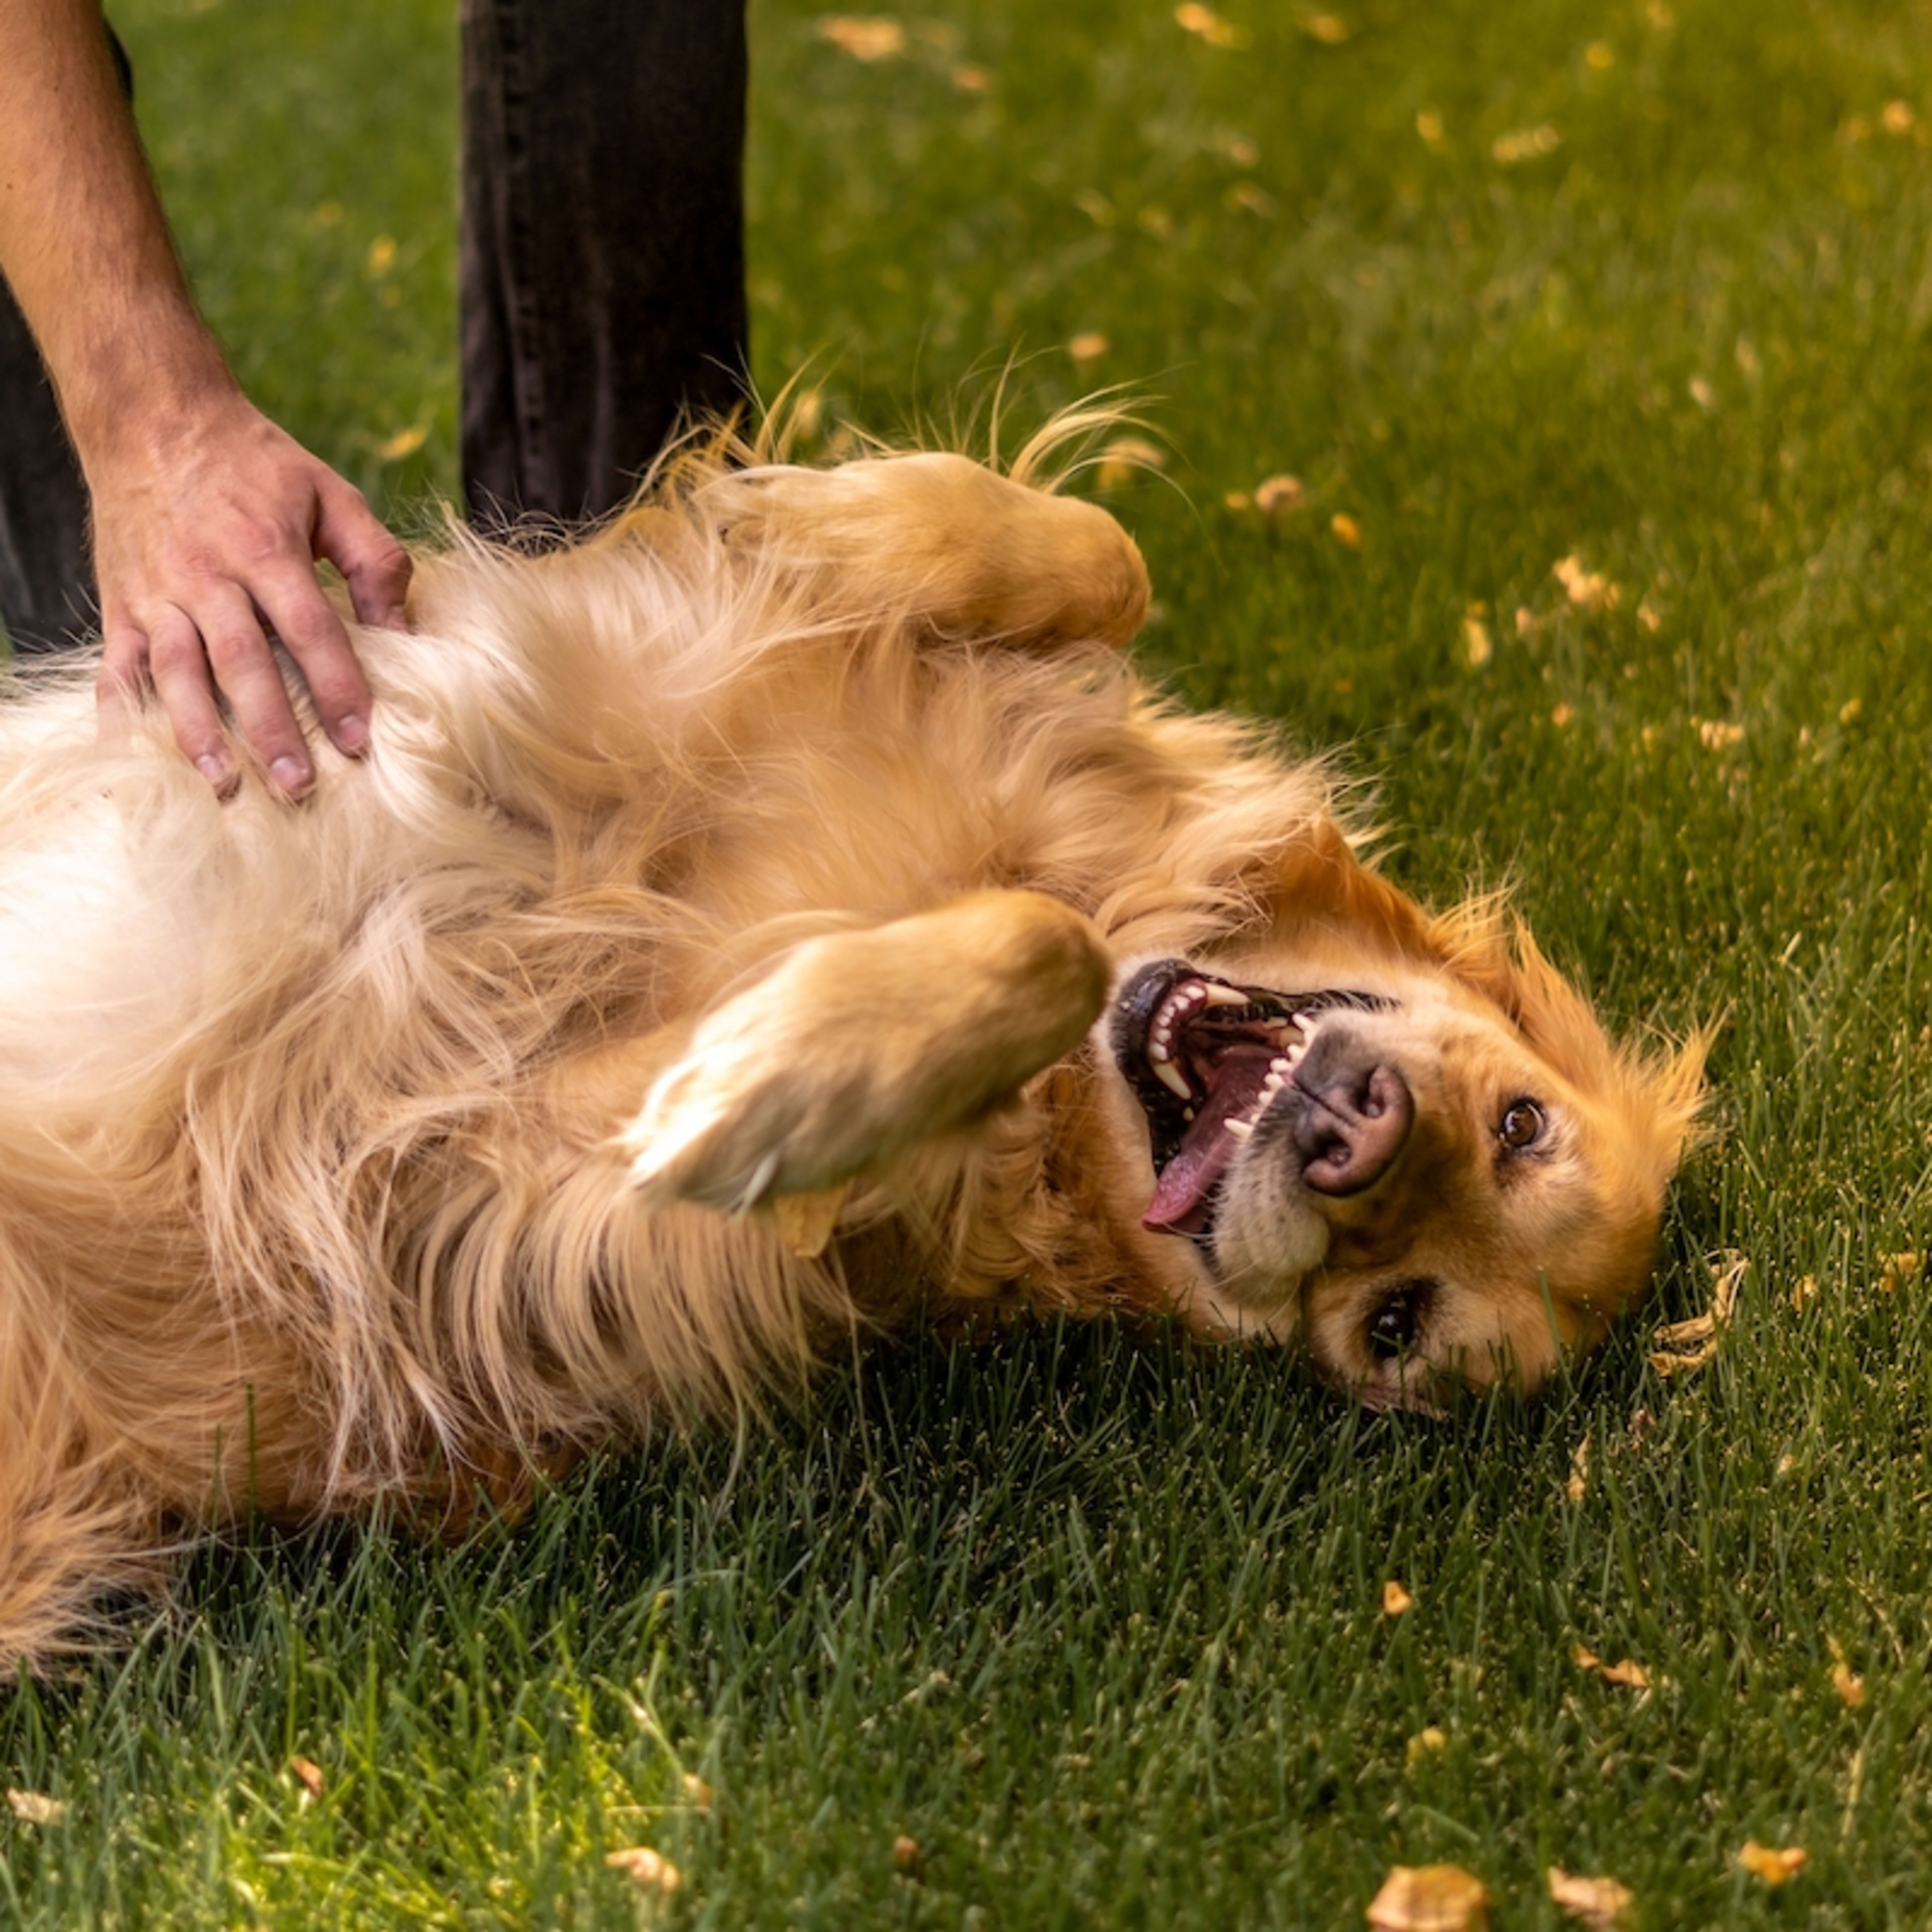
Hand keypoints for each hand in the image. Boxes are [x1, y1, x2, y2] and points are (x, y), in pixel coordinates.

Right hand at [90, 389, 411, 797]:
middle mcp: (206, 574)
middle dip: (270, 729)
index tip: (361, 739)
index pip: (309, 629)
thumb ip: (374, 560)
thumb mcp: (330, 492)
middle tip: (298, 786)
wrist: (153, 418)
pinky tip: (135, 758)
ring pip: (176, 672)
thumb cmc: (256, 464)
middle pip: (241, 662)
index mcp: (265, 547)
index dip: (337, 685)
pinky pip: (117, 667)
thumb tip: (403, 632)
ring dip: (199, 733)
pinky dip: (121, 715)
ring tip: (224, 786)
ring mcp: (157, 593)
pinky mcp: (120, 605)